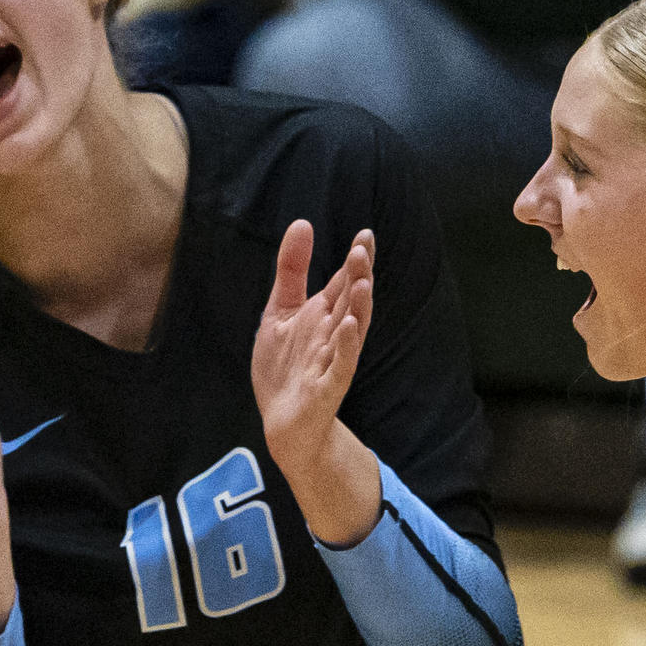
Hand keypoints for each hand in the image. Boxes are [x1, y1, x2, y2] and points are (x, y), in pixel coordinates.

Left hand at [253, 221, 381, 544]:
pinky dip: (346, 346)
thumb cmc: (285, 368)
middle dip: (357, 276)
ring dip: (358, 307)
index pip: (343, 282)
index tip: (365, 234)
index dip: (355, 260)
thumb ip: (292, 270)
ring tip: (363, 282)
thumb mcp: (280, 312)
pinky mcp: (326, 387)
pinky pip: (341, 365)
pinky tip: (349, 326)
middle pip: (349, 301)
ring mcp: (332, 360)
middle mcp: (332, 334)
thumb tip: (303, 222)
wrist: (282, 423)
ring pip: (350, 330)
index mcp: (323, 315)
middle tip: (363, 248)